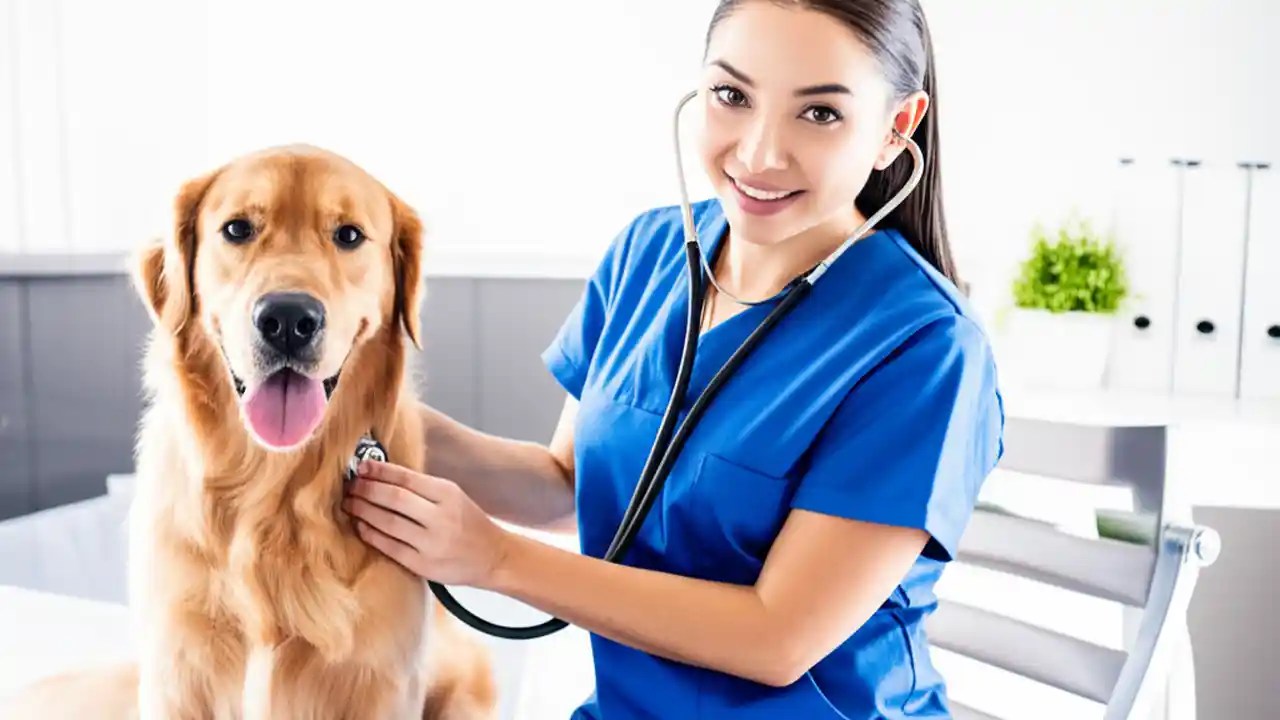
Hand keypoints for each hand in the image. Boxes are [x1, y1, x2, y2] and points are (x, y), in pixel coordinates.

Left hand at [342, 459, 511, 588]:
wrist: (494, 556)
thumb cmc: (469, 523)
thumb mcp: (453, 496)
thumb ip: (423, 488)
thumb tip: (381, 475)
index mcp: (448, 494)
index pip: (406, 478)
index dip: (379, 471)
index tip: (360, 466)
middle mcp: (441, 518)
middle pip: (393, 499)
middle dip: (366, 489)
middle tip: (350, 485)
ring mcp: (431, 543)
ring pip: (386, 522)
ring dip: (363, 510)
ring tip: (349, 503)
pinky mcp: (423, 565)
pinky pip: (388, 546)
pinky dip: (370, 534)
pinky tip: (361, 525)